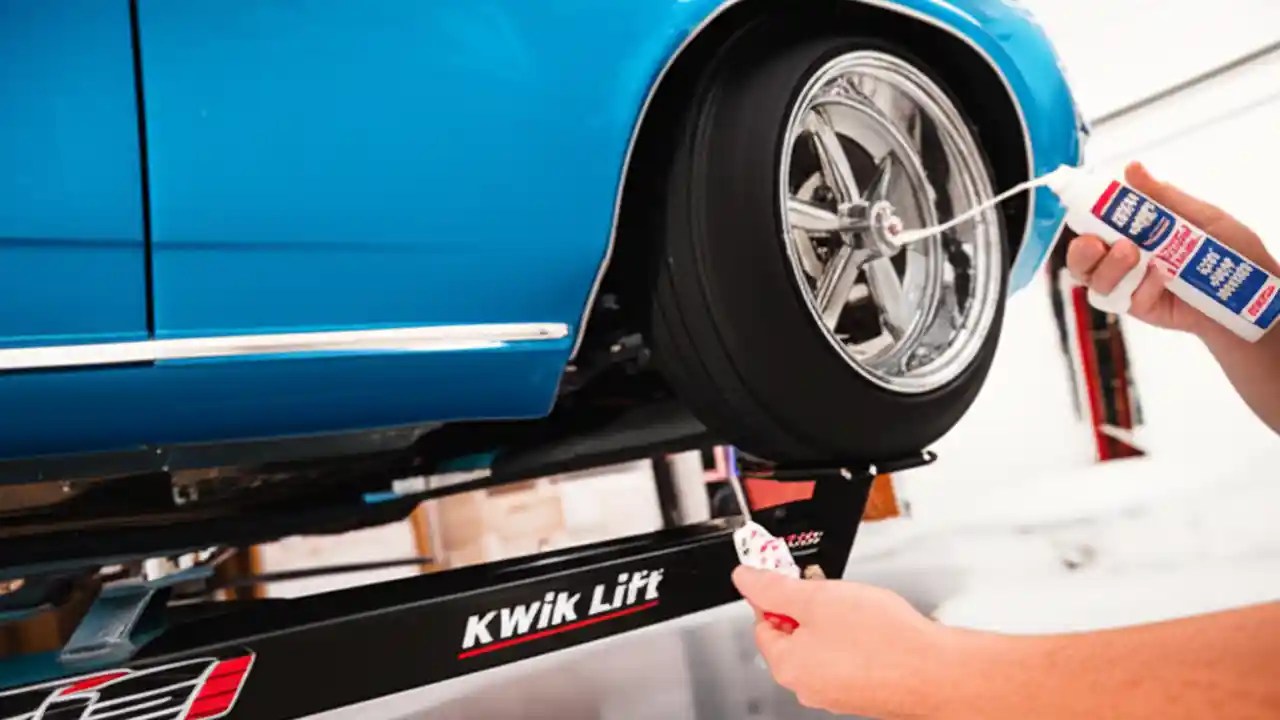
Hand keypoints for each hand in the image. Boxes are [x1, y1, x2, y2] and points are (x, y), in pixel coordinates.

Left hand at [733, 566, 954, 718]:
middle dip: (809, 608)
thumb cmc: (884, 641)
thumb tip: (744, 578)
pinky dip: (856, 640)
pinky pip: (847, 657)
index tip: (792, 576)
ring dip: (834, 622)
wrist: (938, 673)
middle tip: (832, 591)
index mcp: (788, 665)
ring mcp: (837, 692)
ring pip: (822, 644)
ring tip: (860, 611)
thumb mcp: (818, 598)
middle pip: (792, 634)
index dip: (777, 593)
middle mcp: (807, 686)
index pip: (762, 621)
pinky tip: (875, 630)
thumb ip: (773, 587)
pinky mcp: (863, 692)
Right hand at [1066, 162, 1276, 336]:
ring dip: (1109, 267)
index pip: (1094, 223)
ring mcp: (1130, 284)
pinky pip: (1126, 299)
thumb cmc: (1230, 250)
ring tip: (1133, 255)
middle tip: (1096, 244)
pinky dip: (1141, 286)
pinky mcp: (1140, 307)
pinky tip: (1163, 278)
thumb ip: (1162, 197)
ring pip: (1095, 281)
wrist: (1252, 289)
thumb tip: (1131, 168)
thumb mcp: (1200, 215)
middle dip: (1082, 252)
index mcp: (1133, 230)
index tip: (1082, 209)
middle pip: (1081, 258)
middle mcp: (1125, 258)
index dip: (1081, 217)